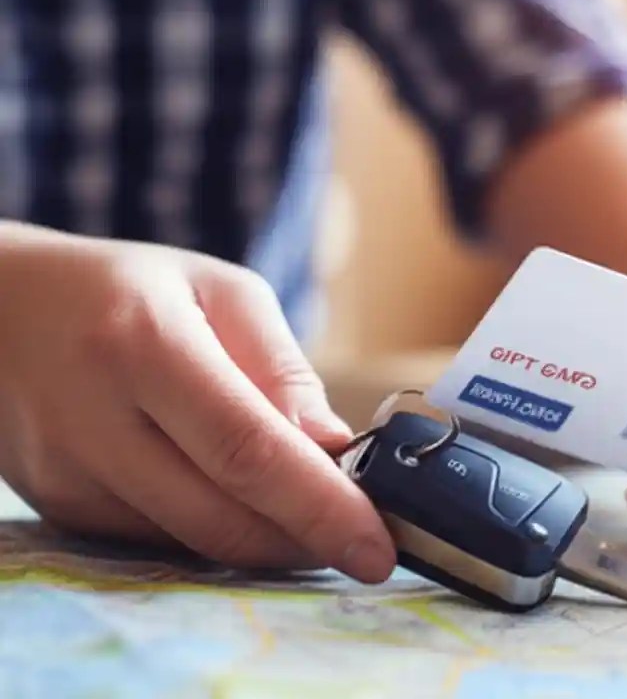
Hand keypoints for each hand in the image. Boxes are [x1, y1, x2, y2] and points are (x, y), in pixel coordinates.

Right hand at [0, 222, 394, 581]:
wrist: (0, 309)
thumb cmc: (129, 289)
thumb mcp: (221, 292)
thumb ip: (283, 371)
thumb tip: (336, 450)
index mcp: (143, 344)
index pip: (246, 450)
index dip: (320, 508)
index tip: (378, 547)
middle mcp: (94, 419)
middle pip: (220, 517)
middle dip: (306, 542)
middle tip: (364, 539)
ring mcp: (67, 475)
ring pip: (193, 542)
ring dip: (267, 542)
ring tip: (310, 508)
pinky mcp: (60, 509)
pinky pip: (161, 541)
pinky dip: (218, 531)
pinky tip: (243, 501)